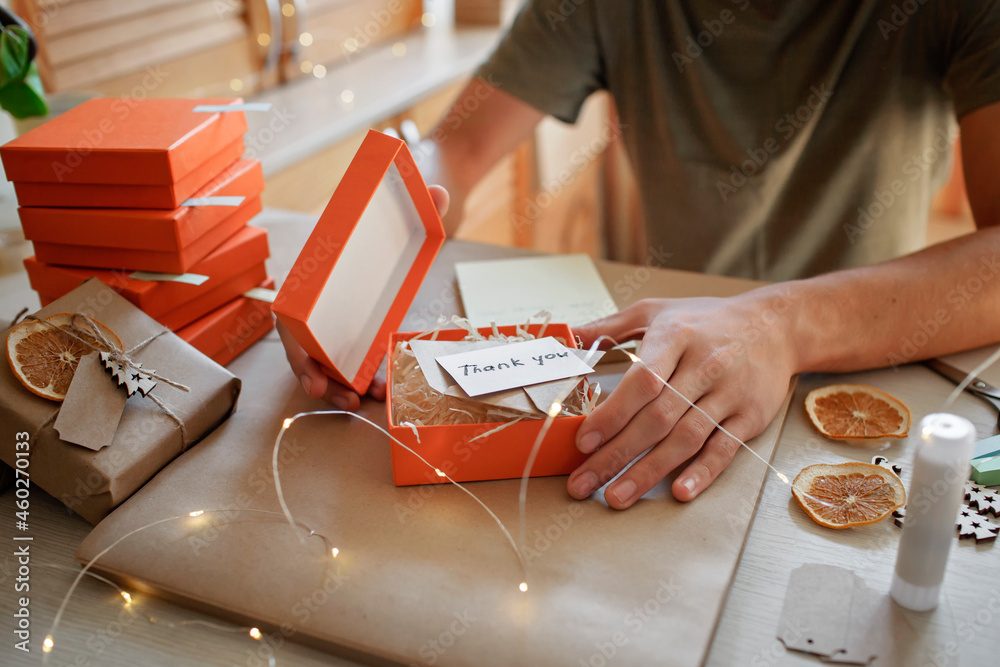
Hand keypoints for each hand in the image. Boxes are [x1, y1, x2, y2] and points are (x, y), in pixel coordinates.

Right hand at [278, 185, 449, 407]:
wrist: (391, 219)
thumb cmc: (383, 220)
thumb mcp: (400, 213)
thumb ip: (419, 204)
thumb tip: (439, 191)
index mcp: (314, 276)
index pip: (291, 318)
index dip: (298, 350)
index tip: (313, 375)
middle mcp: (317, 301)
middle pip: (306, 348)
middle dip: (320, 378)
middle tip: (346, 400)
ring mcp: (333, 316)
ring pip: (325, 358)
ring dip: (340, 384)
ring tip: (364, 400)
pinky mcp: (352, 326)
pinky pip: (345, 357)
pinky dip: (357, 375)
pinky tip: (377, 389)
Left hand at [567, 289, 797, 507]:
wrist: (777, 326)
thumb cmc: (706, 320)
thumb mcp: (657, 310)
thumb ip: (609, 326)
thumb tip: (565, 340)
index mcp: (676, 337)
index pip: (643, 381)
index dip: (613, 414)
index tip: (584, 441)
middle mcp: (705, 366)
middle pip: (658, 418)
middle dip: (617, 455)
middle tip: (584, 484)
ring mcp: (730, 393)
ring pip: (686, 438)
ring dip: (649, 472)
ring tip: (618, 498)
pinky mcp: (751, 416)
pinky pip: (724, 448)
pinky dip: (702, 472)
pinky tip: (679, 493)